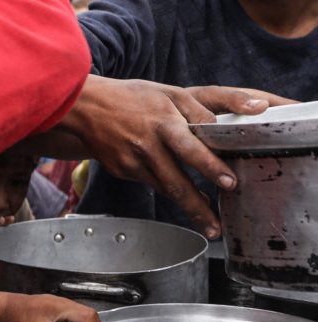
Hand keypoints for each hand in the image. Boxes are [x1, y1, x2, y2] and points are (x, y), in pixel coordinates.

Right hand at [58, 76, 289, 237]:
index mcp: (162, 124)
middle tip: (216, 227)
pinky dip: (167, 188)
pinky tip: (179, 192)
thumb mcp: (169, 94)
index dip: (210, 167)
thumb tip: (238, 118)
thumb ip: (200, 110)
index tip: (229, 183)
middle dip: (198, 208)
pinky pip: (150, 182)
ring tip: (208, 224)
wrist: (84, 106)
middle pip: (176, 183)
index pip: (191, 149)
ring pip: (165, 189)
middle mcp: (146, 146)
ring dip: (188, 207)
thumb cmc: (132, 97)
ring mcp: (131, 162)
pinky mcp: (121, 171)